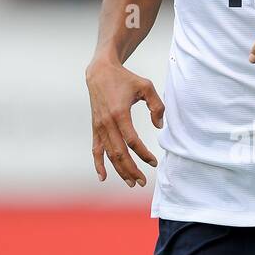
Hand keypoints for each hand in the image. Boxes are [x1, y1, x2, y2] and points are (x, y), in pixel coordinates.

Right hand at [85, 58, 163, 186]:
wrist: (100, 72)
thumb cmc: (125, 79)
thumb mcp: (146, 87)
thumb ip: (157, 106)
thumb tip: (159, 126)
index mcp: (120, 113)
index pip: (132, 141)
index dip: (144, 154)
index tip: (154, 162)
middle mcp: (107, 123)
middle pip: (119, 153)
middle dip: (131, 170)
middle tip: (143, 182)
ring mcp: (99, 127)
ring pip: (109, 154)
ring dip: (119, 170)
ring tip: (131, 182)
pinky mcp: (95, 128)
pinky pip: (96, 150)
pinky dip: (98, 164)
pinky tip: (103, 177)